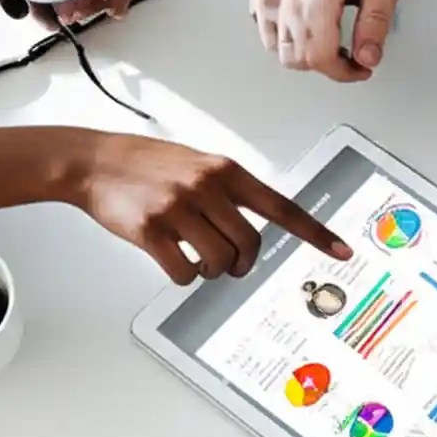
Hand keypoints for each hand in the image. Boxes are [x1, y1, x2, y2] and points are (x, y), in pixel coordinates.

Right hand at [65, 133, 352, 283]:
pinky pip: (185, 273)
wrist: (94, 161)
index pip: (281, 207)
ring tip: (196, 258)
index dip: (314, 233)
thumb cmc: (148, 165)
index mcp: (226, 171)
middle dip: (241, 264)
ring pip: (219, 263)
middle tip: (226, 263)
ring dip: (212, 272)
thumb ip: (229, 192)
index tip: (342, 251)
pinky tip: (173, 260)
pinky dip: (184, 276)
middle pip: (249, 246)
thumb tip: (254, 231)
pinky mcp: (151, 231)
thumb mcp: (198, 164)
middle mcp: (207, 187)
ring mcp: (178, 208)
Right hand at [250, 0, 399, 81]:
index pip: (320, 57)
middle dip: (328, 65)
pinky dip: (287, 42)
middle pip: (301, 59)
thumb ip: (375, 23)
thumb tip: (367, 58)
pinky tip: (307, 32)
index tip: (358, 70)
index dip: (343, 73)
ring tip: (329, 41)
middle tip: (348, 54)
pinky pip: (268, 37)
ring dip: (307, 57)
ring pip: (282, 53)